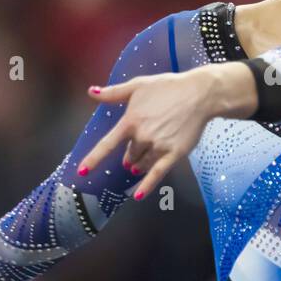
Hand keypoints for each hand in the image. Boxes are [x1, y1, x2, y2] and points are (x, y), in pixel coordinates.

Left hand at [78, 63, 255, 199]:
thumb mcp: (138, 85)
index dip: (94, 159)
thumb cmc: (168, 87)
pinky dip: (147, 185)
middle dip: (131, 153)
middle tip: (138, 146)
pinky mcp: (174, 153)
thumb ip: (114, 93)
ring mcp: (159, 146)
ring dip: (139, 165)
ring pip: (142, 163)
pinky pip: (158, 173)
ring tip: (139, 164)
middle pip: (130, 154)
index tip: (82, 171)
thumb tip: (91, 92)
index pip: (107, 144)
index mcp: (131, 121)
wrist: (199, 94)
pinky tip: (139, 195)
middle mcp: (142, 136)